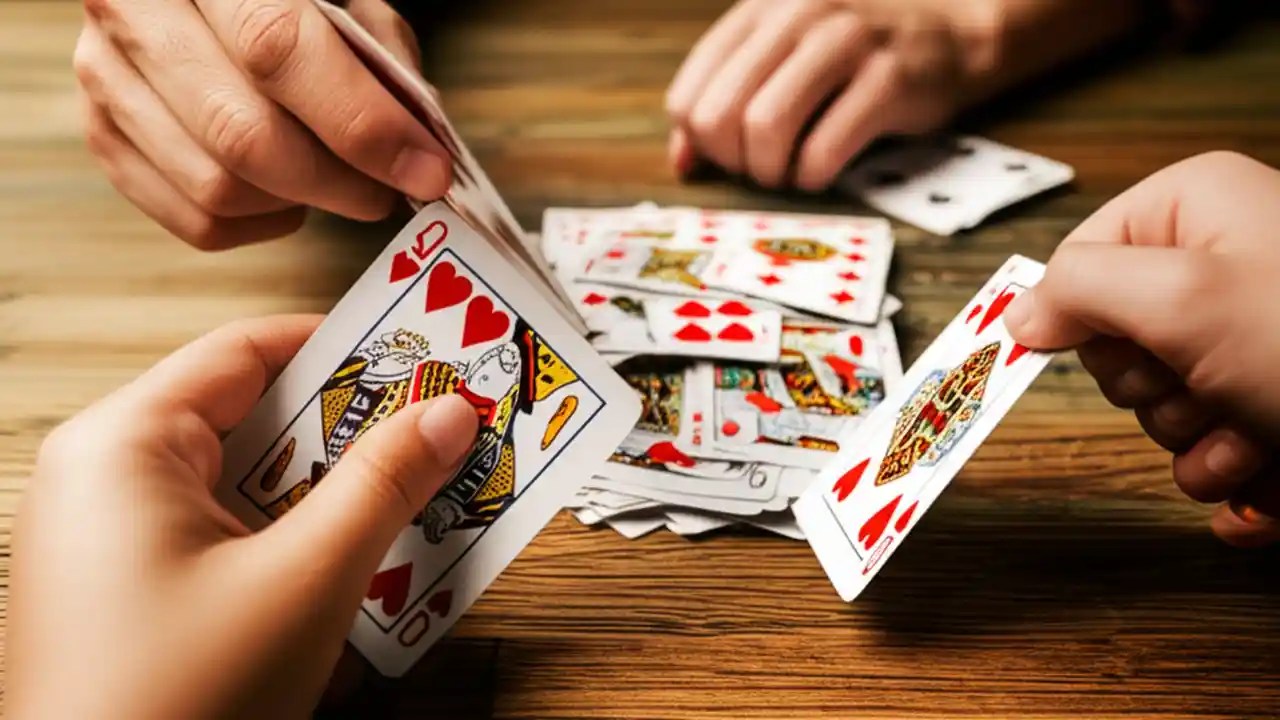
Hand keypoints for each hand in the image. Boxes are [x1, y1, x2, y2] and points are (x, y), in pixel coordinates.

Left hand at [8, 316, 477, 717]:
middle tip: (433, 438)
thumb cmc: (166, 712)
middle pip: (256, 423)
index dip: (345, 349)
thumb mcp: (306, 581)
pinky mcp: (136, 598)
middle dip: (352, 439)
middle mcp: (106, 483)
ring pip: (251, 490)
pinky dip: (295, 553)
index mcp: (122, 447)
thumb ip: (385, 484)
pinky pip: (232, 544)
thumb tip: (446, 414)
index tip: (421, 358)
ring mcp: (116, 545)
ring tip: (404, 518)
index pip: (248, 350)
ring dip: (332, 506)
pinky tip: (349, 585)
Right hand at [74, 0, 450, 249]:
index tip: (424, 169)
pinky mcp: (105, 135)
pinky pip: (196, 218)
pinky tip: (289, 193)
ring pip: (217, 188)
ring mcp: (105, 77)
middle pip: (243, 134)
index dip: (360, 122)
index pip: (278, 49)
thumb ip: (380, 60)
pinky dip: (262, 222)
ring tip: (337, 179)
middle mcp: (131, 12)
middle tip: (387, 190)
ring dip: (300, 202)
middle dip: (338, 182)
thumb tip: (416, 152)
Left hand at [665, 0, 980, 190]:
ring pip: (765, 128)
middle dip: (733, 161)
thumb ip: (729, 92)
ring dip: (770, 171)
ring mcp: (846, 43)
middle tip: (760, 168)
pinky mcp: (889, 81)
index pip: (689, 94)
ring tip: (789, 173)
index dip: (700, 142)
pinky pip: (823, 150)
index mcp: (762, 7)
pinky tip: (821, 172)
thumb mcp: (787, 50)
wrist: (960, 26)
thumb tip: (682, 161)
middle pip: (720, 115)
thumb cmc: (862, 48)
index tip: (729, 154)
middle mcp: (799, 15)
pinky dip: (812, 176)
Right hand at [1005, 151, 1279, 547]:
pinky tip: (1268, 468)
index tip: (1105, 350)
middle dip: (1153, 390)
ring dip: (1195, 440)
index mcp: (1196, 208)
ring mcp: (1248, 339)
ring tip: (1254, 435)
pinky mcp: (1270, 403)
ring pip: (1160, 404)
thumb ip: (1077, 288)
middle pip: (1117, 341)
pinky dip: (1229, 472)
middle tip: (1203, 386)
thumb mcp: (1182, 294)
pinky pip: (1206, 447)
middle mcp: (1221, 266)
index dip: (1081, 317)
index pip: (1079, 260)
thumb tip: (1018, 314)